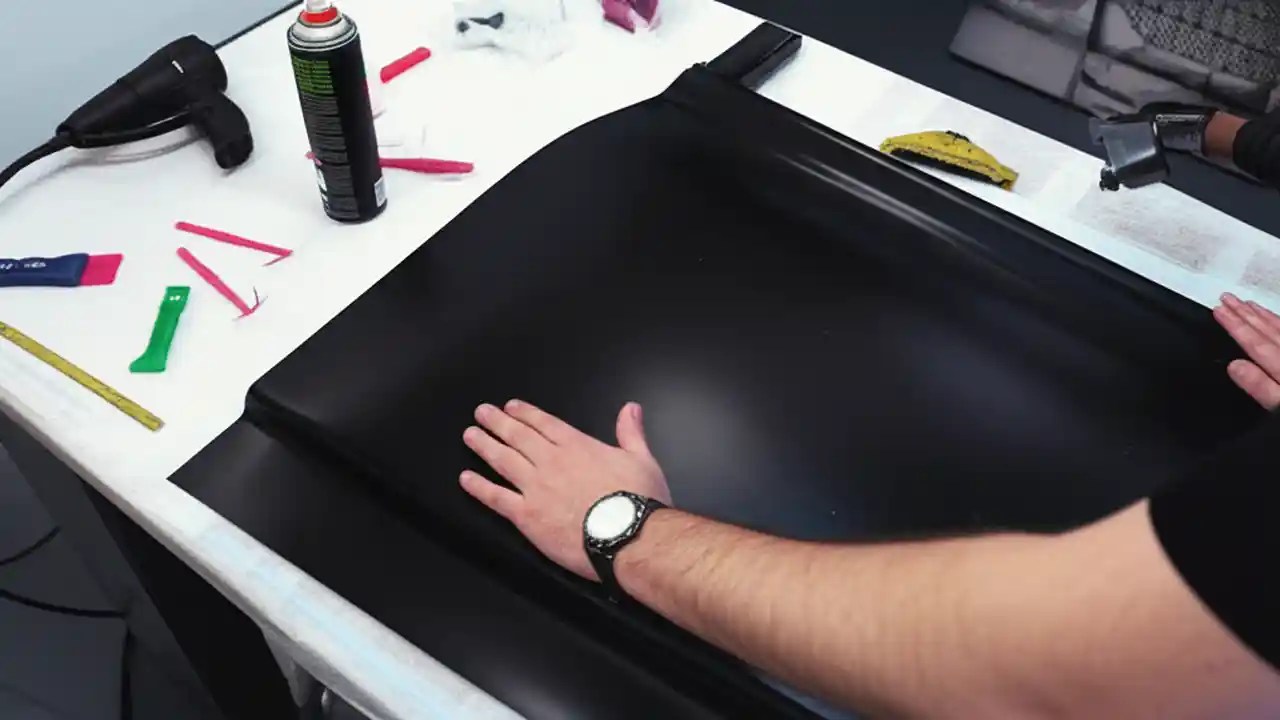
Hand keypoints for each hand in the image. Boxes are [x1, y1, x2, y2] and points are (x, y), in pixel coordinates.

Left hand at [460, 400, 672, 580]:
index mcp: (578, 447)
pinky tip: (466, 479)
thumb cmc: (638, 501)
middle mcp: (552, 462)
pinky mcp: (527, 516)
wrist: (629, 536)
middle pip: (518, 436)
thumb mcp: (641, 459)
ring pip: (503, 460)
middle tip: (482, 413)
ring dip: (484, 445)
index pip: (544, 424)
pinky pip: (496, 498)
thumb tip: (631, 409)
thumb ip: (631, 432)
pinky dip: (479, 487)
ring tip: (471, 435)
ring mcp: (536, 488)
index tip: (511, 407)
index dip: (525, 413)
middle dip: (497, 422)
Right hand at [1214, 293, 1279, 408]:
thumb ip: (1260, 386)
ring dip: (1262, 315)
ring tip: (1247, 303)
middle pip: (1266, 331)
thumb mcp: (1279, 406)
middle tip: (1227, 297)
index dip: (1235, 325)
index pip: (1254, 343)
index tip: (1218, 310)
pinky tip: (1276, 319)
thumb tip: (1234, 366)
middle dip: (1244, 314)